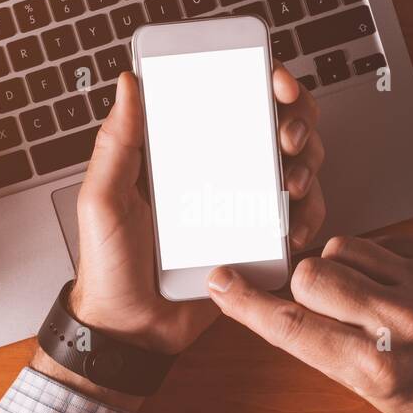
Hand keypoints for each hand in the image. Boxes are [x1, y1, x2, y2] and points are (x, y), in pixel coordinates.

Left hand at [32, 67, 324, 405]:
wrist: (131, 331)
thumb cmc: (109, 267)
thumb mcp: (102, 199)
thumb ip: (116, 142)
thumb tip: (128, 85)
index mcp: (182, 151)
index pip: (228, 98)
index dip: (261, 81)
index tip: (275, 81)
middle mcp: (217, 172)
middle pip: (275, 126)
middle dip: (297, 121)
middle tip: (287, 139)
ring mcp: (242, 207)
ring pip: (297, 167)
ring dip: (309, 165)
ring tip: (292, 183)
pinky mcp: (259, 244)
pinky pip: (298, 220)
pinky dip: (307, 217)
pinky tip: (294, 227)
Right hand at [206, 236, 412, 412]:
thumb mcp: (366, 388)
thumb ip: (322, 341)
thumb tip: (276, 299)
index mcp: (375, 368)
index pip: (292, 326)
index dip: (248, 303)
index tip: (222, 283)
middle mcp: (401, 325)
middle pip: (312, 274)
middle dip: (307, 286)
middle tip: (328, 306)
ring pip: (343, 248)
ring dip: (340, 268)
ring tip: (365, 296)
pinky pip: (382, 241)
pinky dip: (377, 261)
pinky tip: (396, 287)